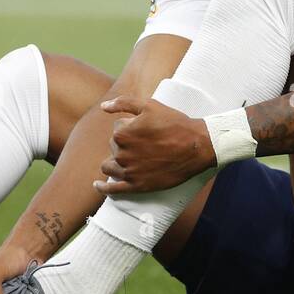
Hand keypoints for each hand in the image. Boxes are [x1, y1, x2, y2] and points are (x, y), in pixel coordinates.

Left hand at [95, 96, 216, 195]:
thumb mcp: (149, 106)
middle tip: (147, 143)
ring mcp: (129, 171)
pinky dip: (103, 188)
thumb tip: (103, 107)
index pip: (117, 130)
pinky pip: (113, 189)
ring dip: (114, 162)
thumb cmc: (174, 124)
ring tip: (128, 160)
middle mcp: (122, 154)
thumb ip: (123, 103)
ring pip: (109, 167)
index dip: (131, 127)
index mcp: (122, 133)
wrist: (196, 147)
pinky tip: (97, 185)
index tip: (146, 130)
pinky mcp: (137, 186)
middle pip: (114, 147)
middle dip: (126, 144)